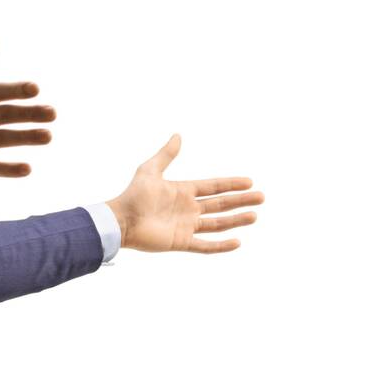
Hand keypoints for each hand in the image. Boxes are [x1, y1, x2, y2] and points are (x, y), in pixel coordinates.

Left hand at [105, 134, 263, 252]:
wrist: (121, 221)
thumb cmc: (133, 196)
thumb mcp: (150, 171)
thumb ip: (165, 155)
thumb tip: (177, 135)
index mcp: (182, 192)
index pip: (213, 186)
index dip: (231, 184)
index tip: (249, 182)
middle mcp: (187, 209)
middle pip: (220, 204)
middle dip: (241, 201)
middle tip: (261, 197)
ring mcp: (185, 226)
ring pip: (217, 224)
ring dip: (236, 220)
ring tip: (254, 216)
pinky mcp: (181, 242)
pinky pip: (205, 245)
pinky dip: (220, 246)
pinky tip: (237, 242)